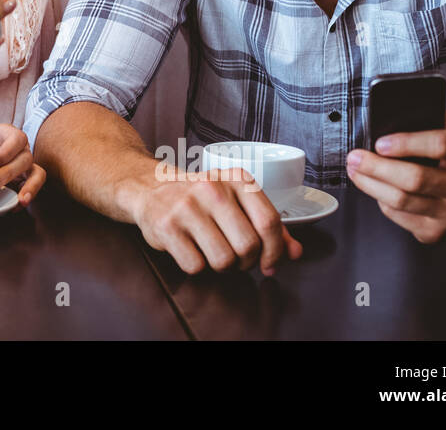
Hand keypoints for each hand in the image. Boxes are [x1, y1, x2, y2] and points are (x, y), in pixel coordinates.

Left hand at [0, 123, 45, 205]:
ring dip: (27, 187)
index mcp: (10, 135)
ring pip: (37, 173)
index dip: (5, 153)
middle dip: (7, 174)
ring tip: (18, 200)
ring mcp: (28, 165)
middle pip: (24, 159)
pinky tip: (16, 205)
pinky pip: (36, 187)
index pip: (16, 139)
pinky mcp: (30, 179)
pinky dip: (28, 196)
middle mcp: (23, 149)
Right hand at [133, 166, 302, 275]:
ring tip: (213, 253)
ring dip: (222, 267)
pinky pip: (196, 266)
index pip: (269, 221)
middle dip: (246, 262)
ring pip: (223, 260)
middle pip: (248, 245)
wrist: (150, 188)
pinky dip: (197, 266)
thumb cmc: (200, 199)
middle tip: (236, 258)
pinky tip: (191, 249)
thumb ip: (268, 227)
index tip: (270, 263)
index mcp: (236, 180)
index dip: (275, 251)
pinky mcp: (166, 226)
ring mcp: (187, 207)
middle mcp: (212, 189)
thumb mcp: (236, 201)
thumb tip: (295, 252)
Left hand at [347, 112, 445, 241]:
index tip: (380, 142)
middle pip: (415, 179)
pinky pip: (398, 216)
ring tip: (354, 171)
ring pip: (401, 201)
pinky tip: (376, 189)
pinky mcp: (436, 232)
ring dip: (369, 184)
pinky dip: (381, 201)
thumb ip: (430, 119)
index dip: (407, 143)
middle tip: (355, 157)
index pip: (440, 145)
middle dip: (376, 167)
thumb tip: (393, 109)